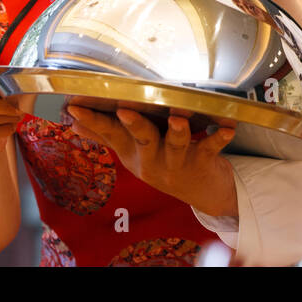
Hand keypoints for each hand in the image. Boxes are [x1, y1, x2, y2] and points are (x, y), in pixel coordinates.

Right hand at [65, 105, 238, 217]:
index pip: (110, 134)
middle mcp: (152, 159)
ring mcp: (177, 161)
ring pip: (175, 143)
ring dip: (176, 131)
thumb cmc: (163, 164)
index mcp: (134, 153)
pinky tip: (227, 128)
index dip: (92, 121)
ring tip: (176, 118)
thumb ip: (105, 135)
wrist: (203, 193)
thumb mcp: (131, 153)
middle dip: (133, 124)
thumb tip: (73, 123)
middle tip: (124, 110)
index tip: (74, 108)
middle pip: (141, 138)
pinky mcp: (202, 161)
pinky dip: (219, 137)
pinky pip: (211, 147)